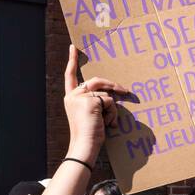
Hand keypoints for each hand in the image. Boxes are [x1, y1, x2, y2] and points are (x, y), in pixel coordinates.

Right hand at [63, 45, 129, 161]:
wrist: (84, 146)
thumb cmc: (90, 135)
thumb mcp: (92, 115)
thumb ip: (97, 102)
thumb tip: (114, 94)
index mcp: (71, 98)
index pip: (70, 75)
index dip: (72, 61)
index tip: (73, 47)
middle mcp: (73, 95)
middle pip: (96, 81)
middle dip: (112, 85)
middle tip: (125, 92)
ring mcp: (80, 97)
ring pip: (106, 93)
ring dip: (112, 108)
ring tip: (108, 122)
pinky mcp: (90, 101)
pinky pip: (110, 101)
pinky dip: (112, 113)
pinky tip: (107, 124)